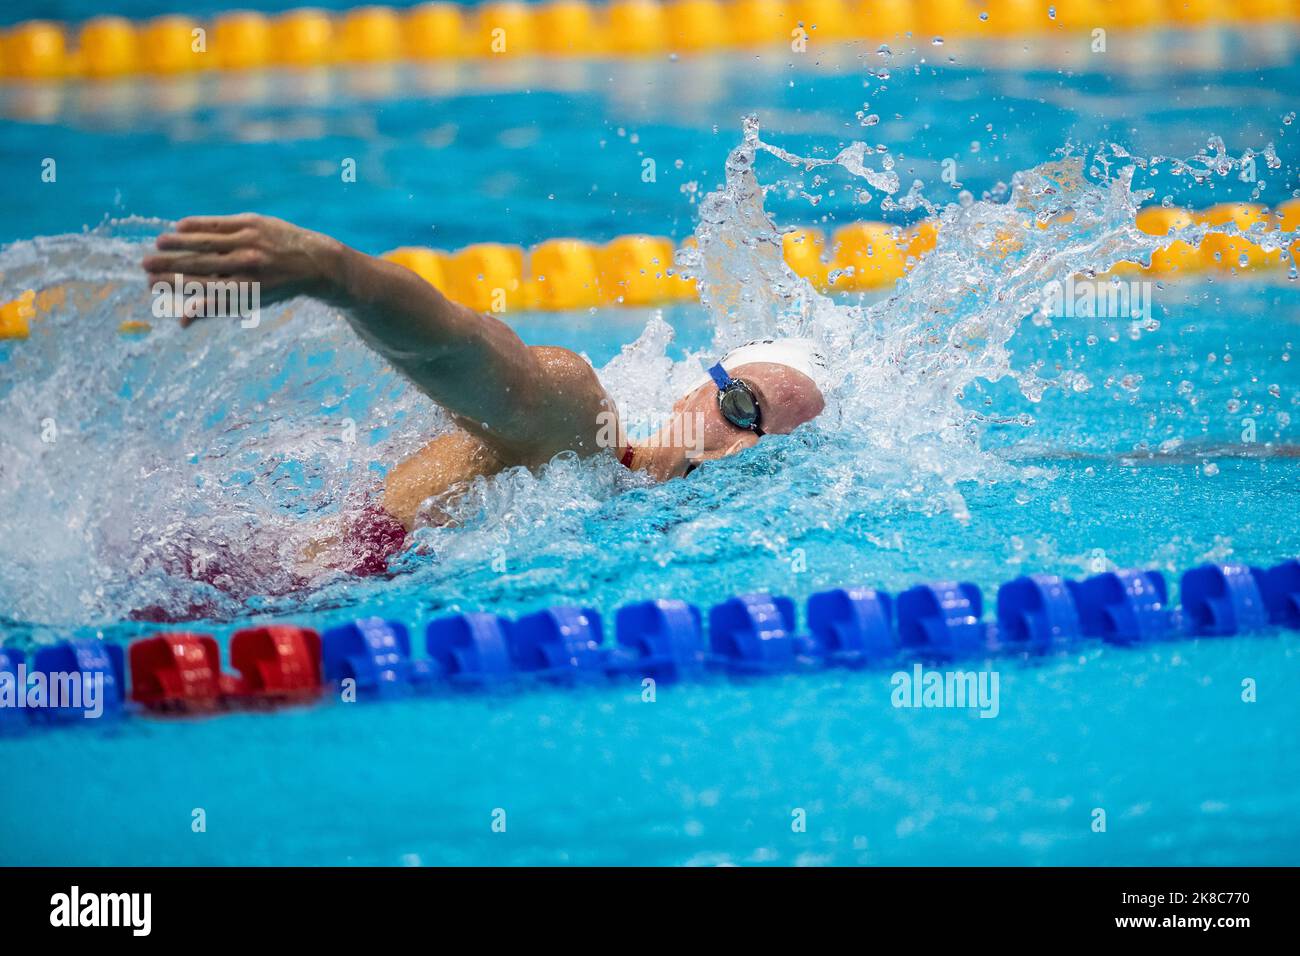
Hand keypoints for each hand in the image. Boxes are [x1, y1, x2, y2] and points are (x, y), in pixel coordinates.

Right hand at [143, 213, 342, 325]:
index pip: (201, 288)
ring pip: (206, 242)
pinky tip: (180, 227)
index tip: (151, 284)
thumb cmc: (277, 286)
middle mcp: (248, 265)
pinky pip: (219, 223)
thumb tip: (181, 322)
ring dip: (179, 243)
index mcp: (247, 289)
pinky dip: (198, 225)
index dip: (174, 286)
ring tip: (158, 245)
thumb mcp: (252, 302)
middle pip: (199, 265)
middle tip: (144, 265)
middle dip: (169, 265)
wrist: (315, 262)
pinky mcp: (255, 223)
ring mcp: (251, 242)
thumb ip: (216, 308)